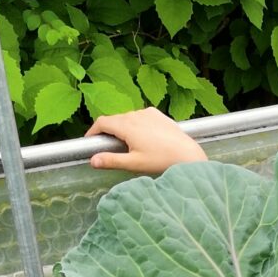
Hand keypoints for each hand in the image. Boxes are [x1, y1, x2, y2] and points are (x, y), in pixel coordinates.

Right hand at [85, 107, 208, 174]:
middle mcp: (136, 114)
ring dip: (122, 127)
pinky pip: (141, 116)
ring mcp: (148, 112)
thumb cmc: (161, 160)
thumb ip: (111, 160)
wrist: (187, 155)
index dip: (93, 131)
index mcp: (127, 125)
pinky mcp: (158, 114)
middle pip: (114, 119)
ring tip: (126, 144)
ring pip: (127, 117)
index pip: (102, 122)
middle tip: (107, 146)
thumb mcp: (134, 163)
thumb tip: (92, 161)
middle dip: (108, 131)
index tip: (90, 140)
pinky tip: (142, 138)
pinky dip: (136, 124)